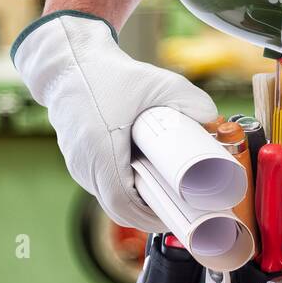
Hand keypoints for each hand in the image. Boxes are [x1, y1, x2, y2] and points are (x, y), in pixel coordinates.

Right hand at [12, 11, 217, 231]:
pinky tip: (143, 181)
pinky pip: (101, 187)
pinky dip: (122, 190)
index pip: (123, 204)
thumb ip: (190, 100)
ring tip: (164, 195)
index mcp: (100, 150)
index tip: (174, 215)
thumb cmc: (105, 74)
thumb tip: (213, 121)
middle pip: (117, 208)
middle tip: (177, 209)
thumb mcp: (155, 83)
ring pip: (108, 199)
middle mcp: (84, 163)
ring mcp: (77, 165)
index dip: (150, 217)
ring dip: (135, 202)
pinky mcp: (77, 161)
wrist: (68, 65)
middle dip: (149, 213)